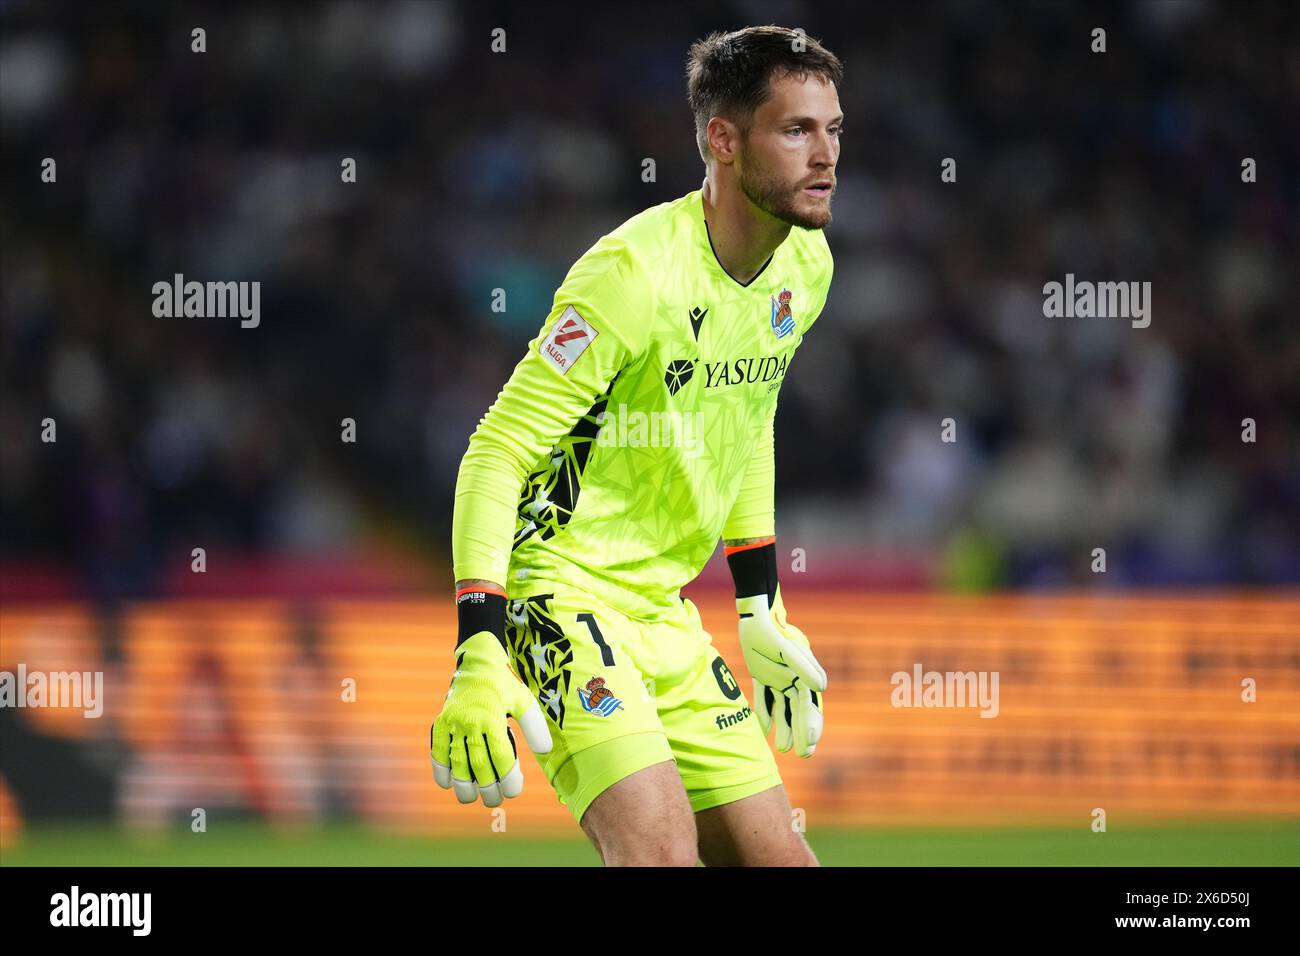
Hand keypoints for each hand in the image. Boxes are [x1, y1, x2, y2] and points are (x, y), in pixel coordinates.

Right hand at [430, 631, 552, 806]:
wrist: (477, 662)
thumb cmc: (505, 684)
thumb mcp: (524, 700)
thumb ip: (534, 726)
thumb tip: (545, 751)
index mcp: (492, 717)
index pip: (500, 756)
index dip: (507, 777)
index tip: (513, 791)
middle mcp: (470, 721)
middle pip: (477, 764)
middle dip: (487, 787)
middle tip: (495, 801)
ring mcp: (452, 723)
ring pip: (456, 762)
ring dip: (463, 784)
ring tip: (471, 799)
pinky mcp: (441, 722)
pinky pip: (437, 750)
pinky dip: (440, 769)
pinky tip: (447, 784)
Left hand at [736, 586, 825, 756]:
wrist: (754, 616)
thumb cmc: (772, 632)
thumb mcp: (787, 649)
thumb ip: (803, 667)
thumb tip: (823, 688)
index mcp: (805, 675)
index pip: (810, 706)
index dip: (811, 725)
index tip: (809, 743)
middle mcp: (794, 679)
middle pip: (800, 711)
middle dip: (802, 733)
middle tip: (804, 755)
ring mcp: (779, 678)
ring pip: (784, 709)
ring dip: (785, 728)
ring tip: (783, 749)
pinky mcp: (762, 676)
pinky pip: (765, 699)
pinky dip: (765, 714)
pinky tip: (764, 731)